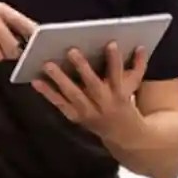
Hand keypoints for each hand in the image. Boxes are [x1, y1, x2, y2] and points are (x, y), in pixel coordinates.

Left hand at [32, 42, 147, 138]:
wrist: (123, 134)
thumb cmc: (125, 101)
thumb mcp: (135, 85)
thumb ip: (139, 65)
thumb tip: (141, 46)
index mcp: (120, 94)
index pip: (118, 74)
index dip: (115, 60)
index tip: (111, 43)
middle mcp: (104, 104)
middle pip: (93, 84)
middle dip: (83, 68)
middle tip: (72, 50)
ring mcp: (88, 112)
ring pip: (73, 95)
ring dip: (60, 79)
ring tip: (47, 64)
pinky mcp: (76, 117)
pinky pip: (60, 104)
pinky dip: (47, 93)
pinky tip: (36, 80)